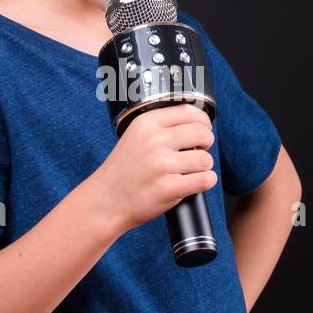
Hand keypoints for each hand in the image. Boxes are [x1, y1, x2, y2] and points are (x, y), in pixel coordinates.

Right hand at [87, 103, 216, 234]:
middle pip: (202, 133)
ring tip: (190, 171)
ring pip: (206, 159)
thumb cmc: (123, 171)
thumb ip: (162, 126)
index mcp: (147, 123)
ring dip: (203, 167)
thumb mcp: (135, 136)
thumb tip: (199, 121)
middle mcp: (154, 141)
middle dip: (206, 143)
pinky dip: (205, 182)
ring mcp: (162, 165)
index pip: (190, 112)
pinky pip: (205, 180)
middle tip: (198, 151)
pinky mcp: (168, 188)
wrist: (105, 201)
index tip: (202, 130)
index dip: (203, 122)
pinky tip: (193, 183)